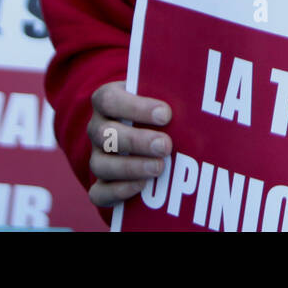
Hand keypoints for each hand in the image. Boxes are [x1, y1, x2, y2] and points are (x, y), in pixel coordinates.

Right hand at [86, 81, 172, 207]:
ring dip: (131, 168)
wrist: (144, 131)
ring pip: (100, 165)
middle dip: (136, 141)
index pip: (109, 99)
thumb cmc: (154, 109)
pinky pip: (99, 193)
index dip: (136, 107)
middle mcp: (97, 128)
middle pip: (105, 134)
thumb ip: (167, 94)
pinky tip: (142, 186)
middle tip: (165, 145)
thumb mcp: (157, 95)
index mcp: (106, 100)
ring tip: (159, 168)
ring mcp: (97, 157)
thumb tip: (190, 100)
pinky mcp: (99, 184)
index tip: (165, 114)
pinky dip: (118, 191)